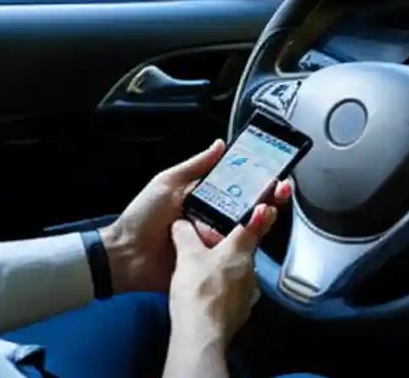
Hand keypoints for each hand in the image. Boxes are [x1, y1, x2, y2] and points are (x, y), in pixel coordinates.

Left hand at [99, 139, 291, 293]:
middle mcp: (210, 220)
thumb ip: (195, 166)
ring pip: (242, 232)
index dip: (254, 182)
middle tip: (281, 191)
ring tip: (273, 209)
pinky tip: (258, 236)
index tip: (273, 174)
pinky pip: (232, 255)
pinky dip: (245, 247)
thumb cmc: (143, 216)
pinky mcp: (210, 264)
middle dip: (264, 200)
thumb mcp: (168, 183)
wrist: (127, 256)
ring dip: (259, 221)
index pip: (234, 188)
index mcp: (201, 199)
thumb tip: (220, 145)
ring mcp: (211, 243)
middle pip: (244, 210)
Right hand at [168, 204, 278, 348]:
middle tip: (212, 243)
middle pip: (243, 251)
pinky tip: (208, 294)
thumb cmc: (198, 289)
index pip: (255, 226)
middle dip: (231, 246)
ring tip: (205, 271)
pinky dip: (223, 291)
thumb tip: (182, 225)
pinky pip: (233, 294)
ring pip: (239, 273)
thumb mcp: (186, 255)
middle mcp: (249, 270)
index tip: (269, 208)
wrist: (202, 333)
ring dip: (226, 270)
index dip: (261, 216)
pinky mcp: (240, 313)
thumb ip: (185, 235)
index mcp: (240, 250)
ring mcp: (247, 294)